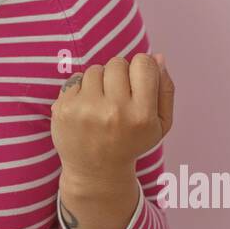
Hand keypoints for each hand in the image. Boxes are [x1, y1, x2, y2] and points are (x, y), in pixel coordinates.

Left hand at [50, 52, 173, 183]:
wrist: (95, 171)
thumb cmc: (131, 142)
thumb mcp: (160, 124)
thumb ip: (165, 89)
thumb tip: (158, 57)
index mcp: (141, 115)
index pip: (143, 63)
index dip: (142, 68)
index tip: (138, 82)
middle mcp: (113, 112)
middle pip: (117, 63)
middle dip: (119, 75)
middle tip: (118, 97)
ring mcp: (86, 110)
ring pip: (95, 69)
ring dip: (99, 82)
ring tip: (101, 105)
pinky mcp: (64, 109)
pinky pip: (75, 78)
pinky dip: (81, 89)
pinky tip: (86, 109)